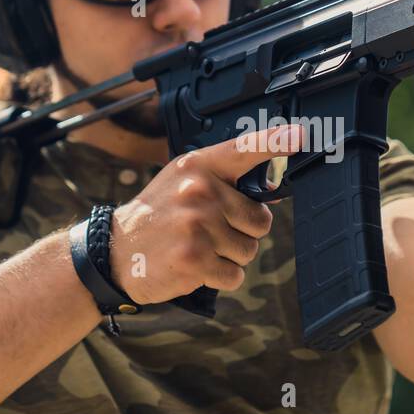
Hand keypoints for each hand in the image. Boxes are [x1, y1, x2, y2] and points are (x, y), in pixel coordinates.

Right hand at [107, 123, 303, 303]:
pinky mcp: (195, 259)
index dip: (275, 142)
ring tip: (198, 248)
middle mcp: (199, 191)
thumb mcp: (181, 182)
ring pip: (249, 250)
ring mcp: (197, 225)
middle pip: (260, 221)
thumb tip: (270, 189)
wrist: (114, 252)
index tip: (299, 135)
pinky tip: (195, 267)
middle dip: (242, 233)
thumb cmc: (157, 216)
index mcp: (198, 166)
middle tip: (209, 232)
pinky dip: (220, 277)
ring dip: (230, 257)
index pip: (244, 149)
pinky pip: (234, 275)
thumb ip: (222, 180)